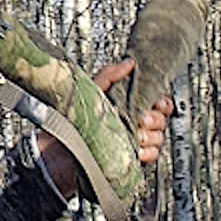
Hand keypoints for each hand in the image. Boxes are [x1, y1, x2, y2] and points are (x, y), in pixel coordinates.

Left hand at [36, 57, 173, 198]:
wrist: (59, 150)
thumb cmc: (71, 119)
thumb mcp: (90, 90)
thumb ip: (109, 75)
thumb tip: (129, 63)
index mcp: (127, 104)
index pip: (156, 101)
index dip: (161, 101)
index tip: (157, 102)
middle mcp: (132, 123)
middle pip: (160, 119)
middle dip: (154, 118)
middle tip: (142, 119)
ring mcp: (132, 141)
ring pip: (157, 138)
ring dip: (149, 136)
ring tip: (135, 134)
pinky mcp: (130, 158)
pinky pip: (151, 155)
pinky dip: (146, 152)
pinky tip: (135, 149)